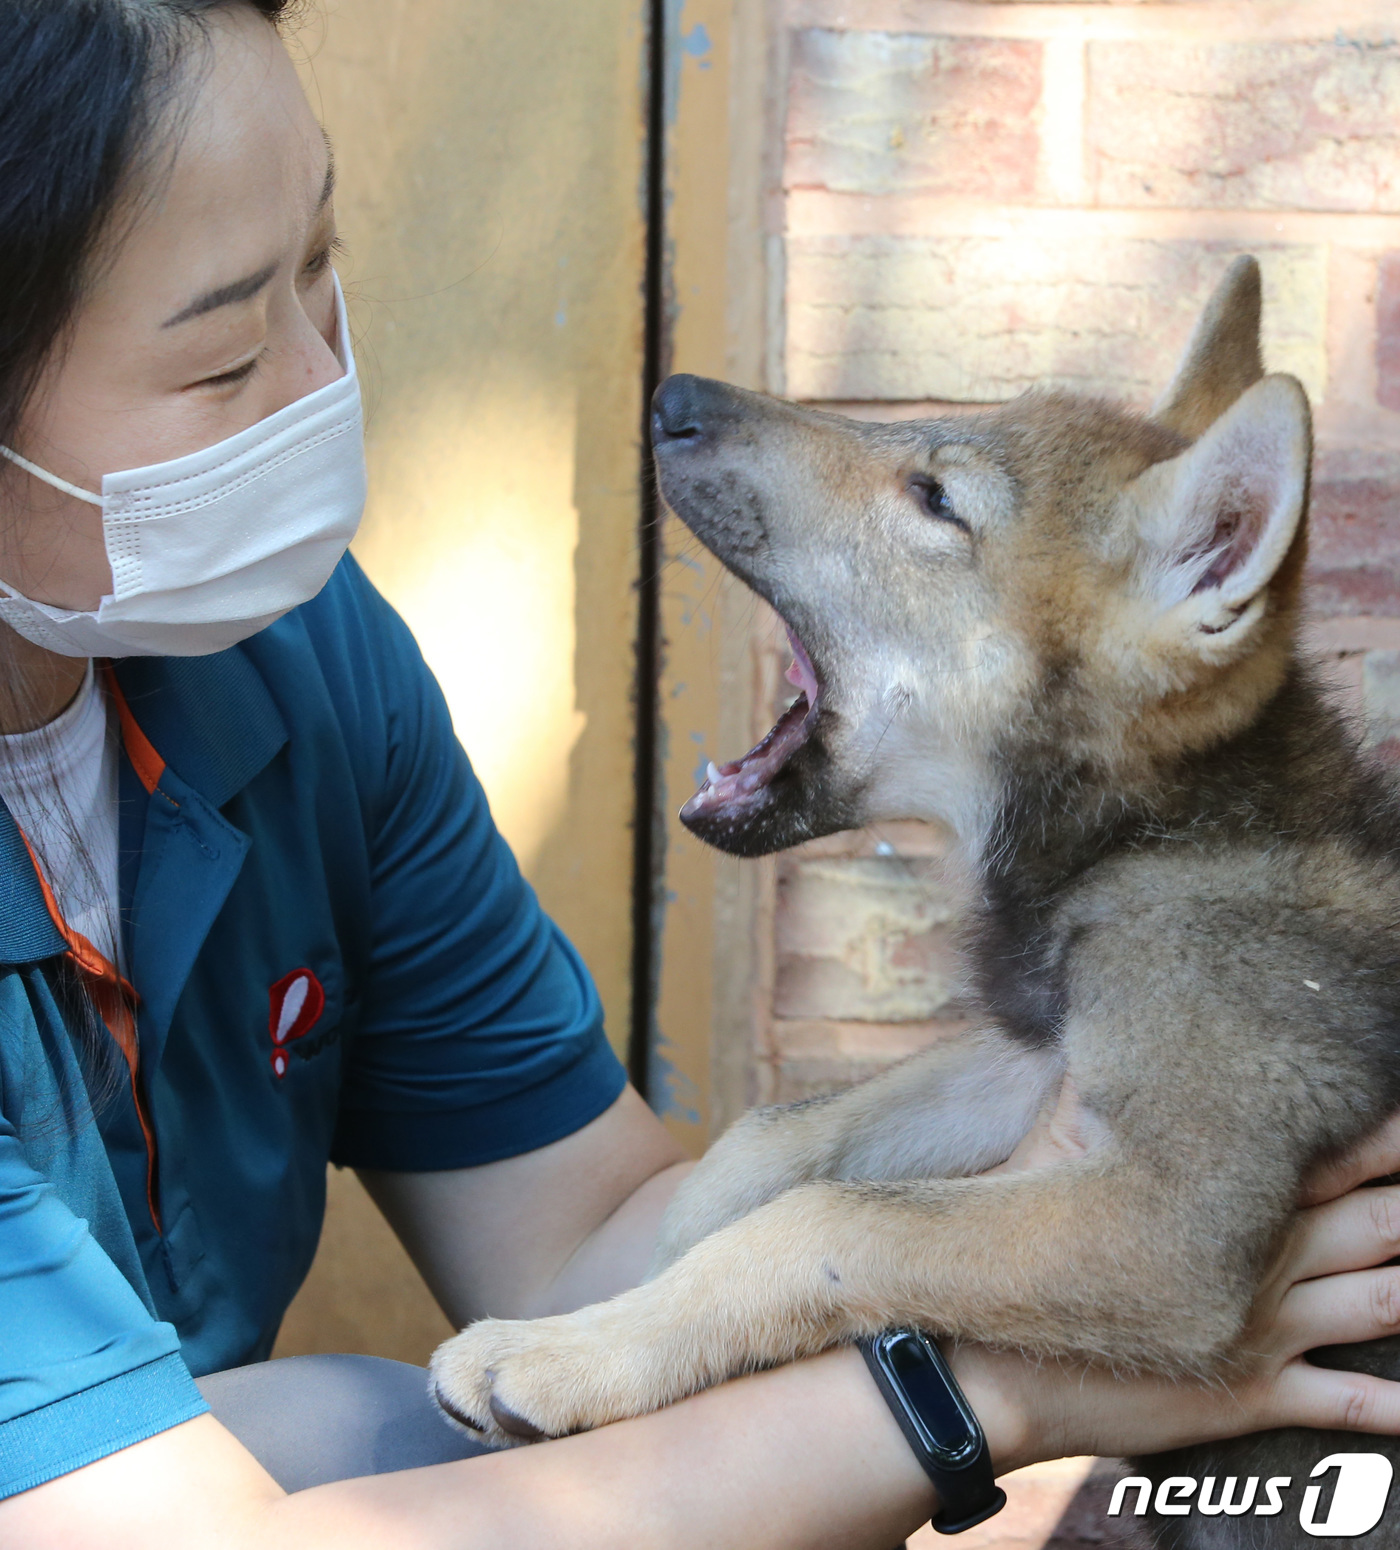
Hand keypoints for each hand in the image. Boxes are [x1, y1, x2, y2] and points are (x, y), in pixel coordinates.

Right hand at [955, 1112, 1399, 1473]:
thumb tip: (1110, 1014)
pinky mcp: (1254, 1391)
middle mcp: (1262, 1259)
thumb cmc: (1022, 1235)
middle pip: (1378, 1223)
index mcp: (1223, 1193)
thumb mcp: (1056, 1143)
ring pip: (1381, 1305)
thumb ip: (1096, 1084)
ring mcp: (1265, 1329)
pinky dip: (1395, 1406)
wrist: (1001, 1360)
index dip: (1384, 1135)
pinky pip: (1347, 1404)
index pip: (1333, 1154)